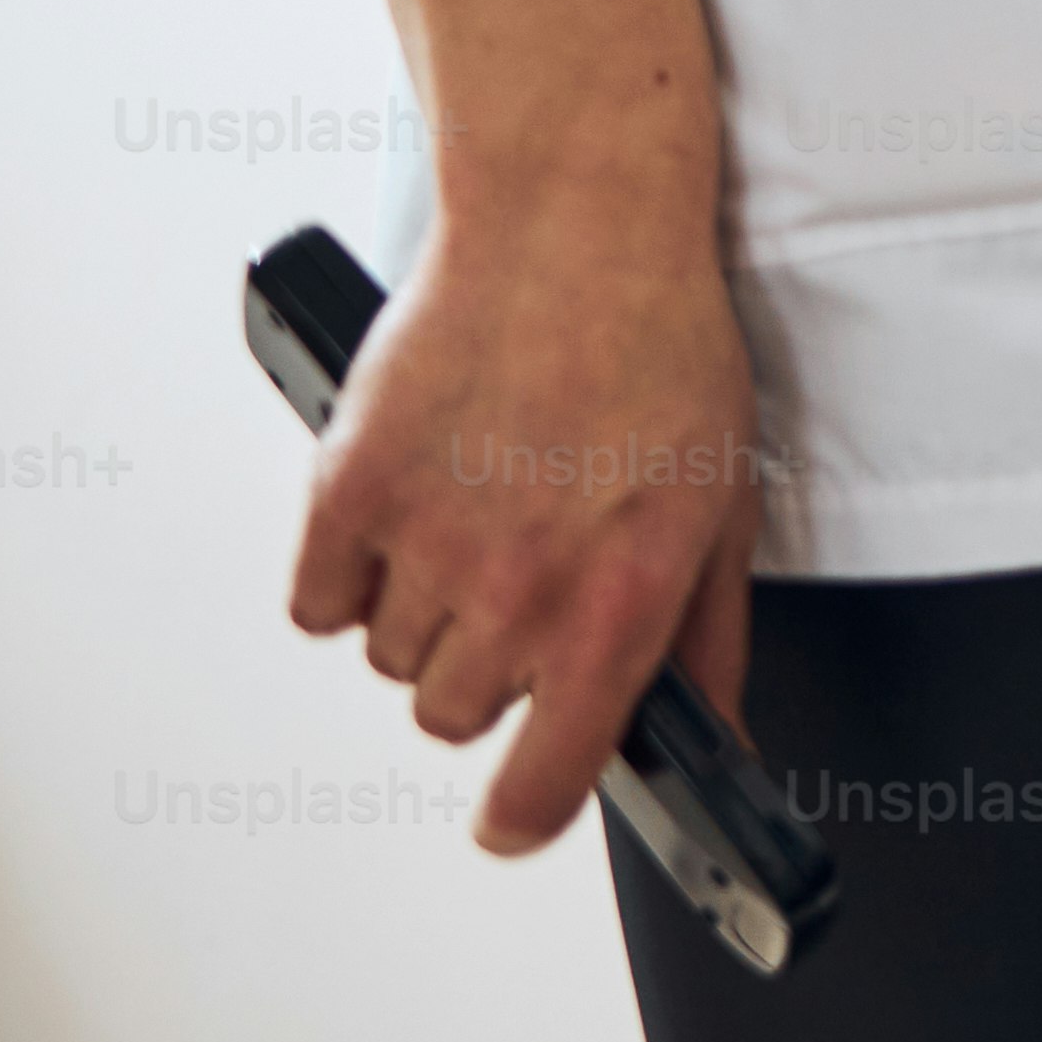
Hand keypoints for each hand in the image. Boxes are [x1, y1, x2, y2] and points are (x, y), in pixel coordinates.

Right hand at [294, 0, 764, 853]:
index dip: (522, 818)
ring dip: (423, 613)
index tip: (511, 818)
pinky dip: (348, 574)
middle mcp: (517, 589)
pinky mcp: (346, 492)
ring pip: (389, 660)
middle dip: (488, 665)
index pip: (542, 783)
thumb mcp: (725, 500)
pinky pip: (316, 605)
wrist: (575, 223)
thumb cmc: (662, 350)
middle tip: (524, 574)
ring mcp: (425, 543)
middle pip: (453, 716)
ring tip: (479, 512)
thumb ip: (711, 638)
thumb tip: (716, 742)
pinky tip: (407, 506)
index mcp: (618, 603)